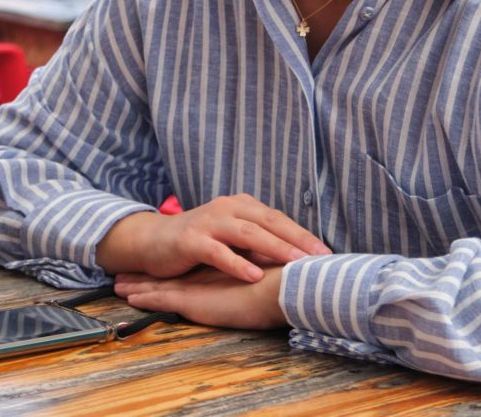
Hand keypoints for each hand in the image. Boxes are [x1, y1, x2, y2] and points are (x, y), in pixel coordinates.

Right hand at [96, 194, 329, 281]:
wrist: (153, 241)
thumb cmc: (199, 242)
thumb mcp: (231, 238)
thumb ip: (258, 241)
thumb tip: (297, 257)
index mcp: (240, 205)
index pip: (278, 218)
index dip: (303, 234)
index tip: (327, 252)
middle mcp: (226, 208)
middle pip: (269, 222)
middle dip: (298, 240)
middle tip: (322, 257)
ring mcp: (208, 222)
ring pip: (248, 233)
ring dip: (275, 248)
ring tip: (297, 264)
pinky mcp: (191, 240)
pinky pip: (218, 252)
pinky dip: (238, 263)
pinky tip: (254, 275)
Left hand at [115, 266, 288, 329]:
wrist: (286, 288)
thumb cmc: (285, 284)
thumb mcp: (269, 277)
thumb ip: (260, 271)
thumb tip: (266, 273)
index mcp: (226, 267)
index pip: (198, 264)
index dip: (180, 264)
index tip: (160, 263)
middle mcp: (208, 271)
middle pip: (174, 270)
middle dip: (150, 273)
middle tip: (128, 273)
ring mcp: (199, 284)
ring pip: (163, 284)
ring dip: (141, 284)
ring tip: (118, 285)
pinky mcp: (194, 299)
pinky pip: (164, 299)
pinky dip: (147, 299)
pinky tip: (130, 299)